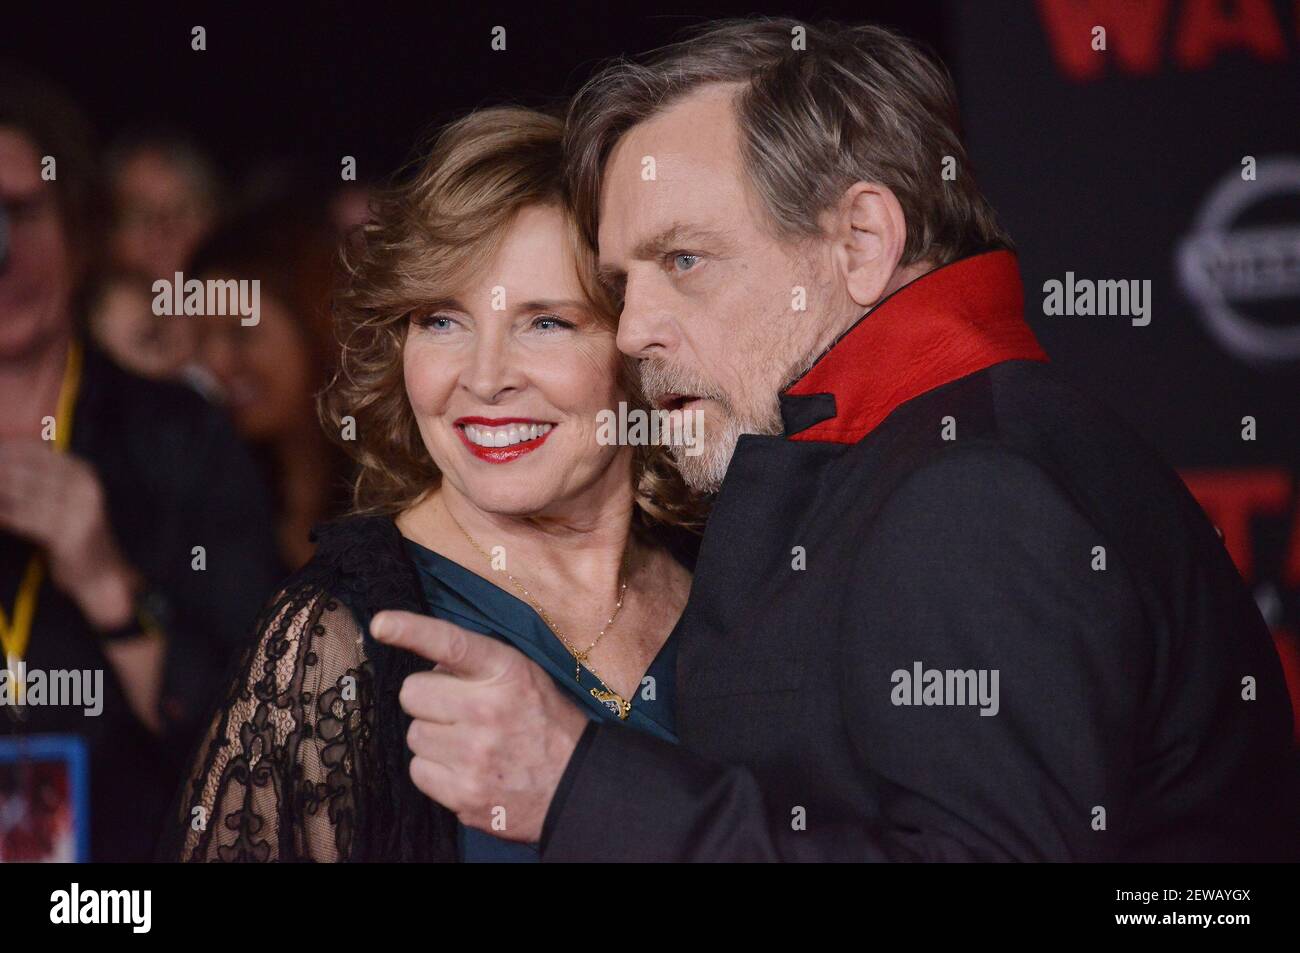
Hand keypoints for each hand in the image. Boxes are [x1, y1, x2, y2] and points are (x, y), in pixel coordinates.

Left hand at [0, 439, 137, 628]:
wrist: (101, 572)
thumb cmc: (74, 533)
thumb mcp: (66, 498)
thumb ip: (42, 478)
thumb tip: (2, 460)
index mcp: (83, 473)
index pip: (37, 452)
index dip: (6, 451)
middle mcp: (84, 488)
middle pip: (27, 471)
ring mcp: (78, 510)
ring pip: (23, 493)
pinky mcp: (68, 534)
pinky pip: (25, 519)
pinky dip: (5, 515)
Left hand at [371, 610, 589, 842]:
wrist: (576, 785)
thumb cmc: (544, 722)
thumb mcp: (524, 676)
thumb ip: (478, 664)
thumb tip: (427, 663)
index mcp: (506, 672)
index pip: (450, 643)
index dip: (411, 630)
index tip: (381, 623)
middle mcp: (487, 710)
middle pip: (412, 692)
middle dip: (429, 700)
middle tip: (459, 711)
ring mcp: (474, 755)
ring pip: (413, 734)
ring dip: (434, 738)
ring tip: (470, 744)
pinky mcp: (463, 793)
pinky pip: (418, 771)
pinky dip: (436, 770)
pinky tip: (465, 769)